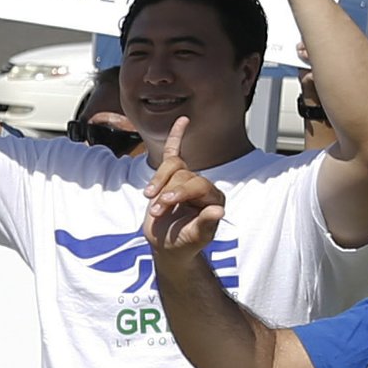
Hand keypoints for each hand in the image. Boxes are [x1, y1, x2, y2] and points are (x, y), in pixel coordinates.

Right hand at [144, 115, 227, 253]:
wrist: (168, 247)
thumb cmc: (183, 245)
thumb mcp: (193, 239)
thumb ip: (205, 225)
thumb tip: (218, 211)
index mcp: (214, 199)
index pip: (198, 184)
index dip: (180, 191)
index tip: (164, 203)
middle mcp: (203, 187)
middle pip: (184, 175)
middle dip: (167, 191)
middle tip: (156, 210)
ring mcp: (186, 181)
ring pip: (172, 166)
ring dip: (158, 180)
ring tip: (150, 199)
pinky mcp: (171, 179)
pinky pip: (173, 153)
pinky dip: (176, 137)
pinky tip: (183, 121)